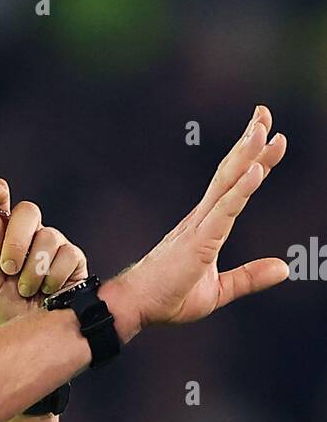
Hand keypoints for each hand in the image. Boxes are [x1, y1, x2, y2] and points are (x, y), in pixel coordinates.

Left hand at [0, 180, 87, 328]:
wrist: (28, 340)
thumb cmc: (4, 309)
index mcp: (5, 235)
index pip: (1, 203)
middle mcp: (32, 235)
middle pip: (29, 211)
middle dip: (17, 240)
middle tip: (8, 268)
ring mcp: (55, 246)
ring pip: (49, 237)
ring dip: (33, 269)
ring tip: (27, 291)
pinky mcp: (74, 261)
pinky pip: (67, 256)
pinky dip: (53, 278)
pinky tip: (48, 293)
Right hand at [118, 105, 287, 330]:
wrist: (135, 308)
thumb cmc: (168, 297)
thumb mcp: (219, 290)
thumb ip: (250, 277)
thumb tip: (284, 268)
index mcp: (205, 225)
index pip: (234, 186)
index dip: (253, 159)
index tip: (270, 134)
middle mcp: (202, 218)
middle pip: (229, 173)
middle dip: (249, 142)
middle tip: (265, 113)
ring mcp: (198, 227)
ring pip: (226, 184)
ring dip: (246, 155)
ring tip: (263, 129)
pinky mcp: (197, 242)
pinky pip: (223, 211)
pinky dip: (241, 190)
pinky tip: (256, 171)